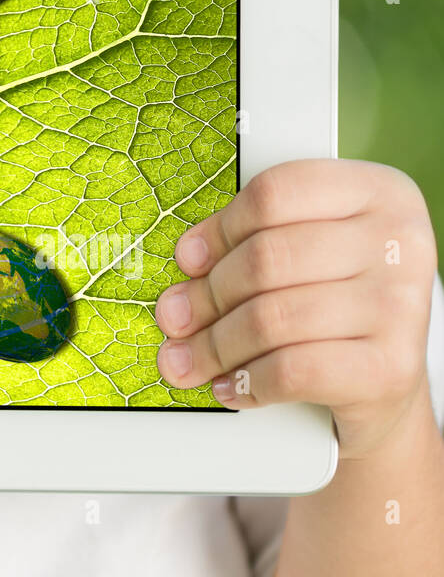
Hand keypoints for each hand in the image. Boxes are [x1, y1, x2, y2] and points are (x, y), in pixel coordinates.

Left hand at [153, 160, 437, 459]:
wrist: (385, 380)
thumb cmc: (331, 301)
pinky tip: (230, 385)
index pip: (276, 193)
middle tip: (174, 317)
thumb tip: (188, 266)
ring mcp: (401, 306)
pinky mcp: (392, 368)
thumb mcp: (302, 251)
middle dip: (207, 295)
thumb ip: (248, 242)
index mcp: (376, 191)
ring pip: (273, 319)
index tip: (188, 259)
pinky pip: (294, 371)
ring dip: (215, 345)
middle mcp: (399, 242)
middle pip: (267, 258)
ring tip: (186, 359)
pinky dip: (249, 381)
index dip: (220, 229)